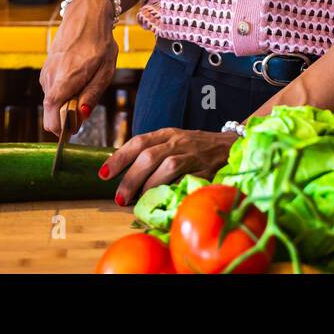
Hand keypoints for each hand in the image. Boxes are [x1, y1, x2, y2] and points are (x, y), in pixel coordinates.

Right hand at [40, 0, 117, 135]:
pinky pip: (51, 92)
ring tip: (84, 85)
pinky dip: (62, 94)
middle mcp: (50, 77)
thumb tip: (81, 117)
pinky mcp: (45, 71)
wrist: (85, 17)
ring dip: (65, 104)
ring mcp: (45, 74)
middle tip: (85, 107)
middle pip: (51, 112)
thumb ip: (92, 95)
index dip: (60, 126)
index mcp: (66, 78)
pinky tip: (76, 80)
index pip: (52, 111)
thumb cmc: (99, 43)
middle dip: (66, 117)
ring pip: (51, 103)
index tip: (75, 129)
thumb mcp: (105, 70)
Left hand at [102, 128, 236, 205]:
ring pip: (166, 165)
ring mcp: (192, 154)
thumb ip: (154, 153)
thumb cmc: (196, 148)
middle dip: (130, 177)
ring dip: (148, 185)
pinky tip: (162, 199)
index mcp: (166, 133)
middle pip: (148, 155)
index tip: (103, 174)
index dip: (118, 157)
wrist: (230, 145)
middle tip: (119, 197)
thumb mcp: (174, 143)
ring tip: (138, 200)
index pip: (138, 142)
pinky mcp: (205, 168)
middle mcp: (177, 141)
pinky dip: (171, 189)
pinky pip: (185, 178)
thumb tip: (125, 175)